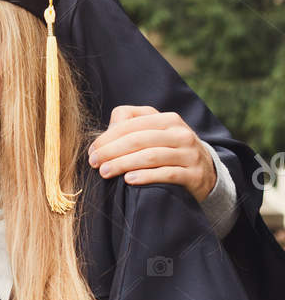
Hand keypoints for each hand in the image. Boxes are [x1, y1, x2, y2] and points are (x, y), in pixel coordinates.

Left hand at [89, 105, 215, 201]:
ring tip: (105, 172)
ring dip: (123, 164)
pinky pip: (167, 174)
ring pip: (151, 156)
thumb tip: (108, 128)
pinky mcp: (194, 174)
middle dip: (111, 151)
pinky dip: (146, 176)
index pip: (131, 125)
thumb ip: (130, 123)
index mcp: (168, 120)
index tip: (92, 151)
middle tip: (94, 163)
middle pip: (138, 140)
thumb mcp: (154, 132)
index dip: (107, 138)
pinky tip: (129, 180)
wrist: (205, 171)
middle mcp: (181, 134)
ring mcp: (190, 154)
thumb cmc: (168, 149)